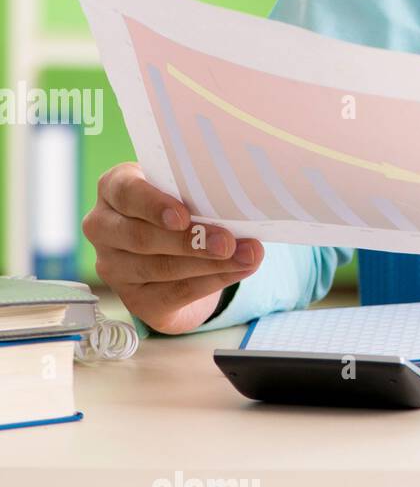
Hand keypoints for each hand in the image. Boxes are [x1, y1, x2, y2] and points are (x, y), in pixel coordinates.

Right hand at [82, 161, 263, 334]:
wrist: (177, 248)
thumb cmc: (181, 202)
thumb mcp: (183, 188)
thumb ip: (197, 191)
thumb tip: (238, 201)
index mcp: (114, 188)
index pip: (125, 192)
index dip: (154, 205)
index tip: (183, 216)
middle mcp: (104, 227)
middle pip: (142, 237)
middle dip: (191, 240)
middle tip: (228, 242)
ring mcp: (114, 267)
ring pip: (161, 268)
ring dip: (210, 263)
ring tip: (247, 255)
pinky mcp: (134, 299)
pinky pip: (174, 292)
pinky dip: (213, 281)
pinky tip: (240, 269)